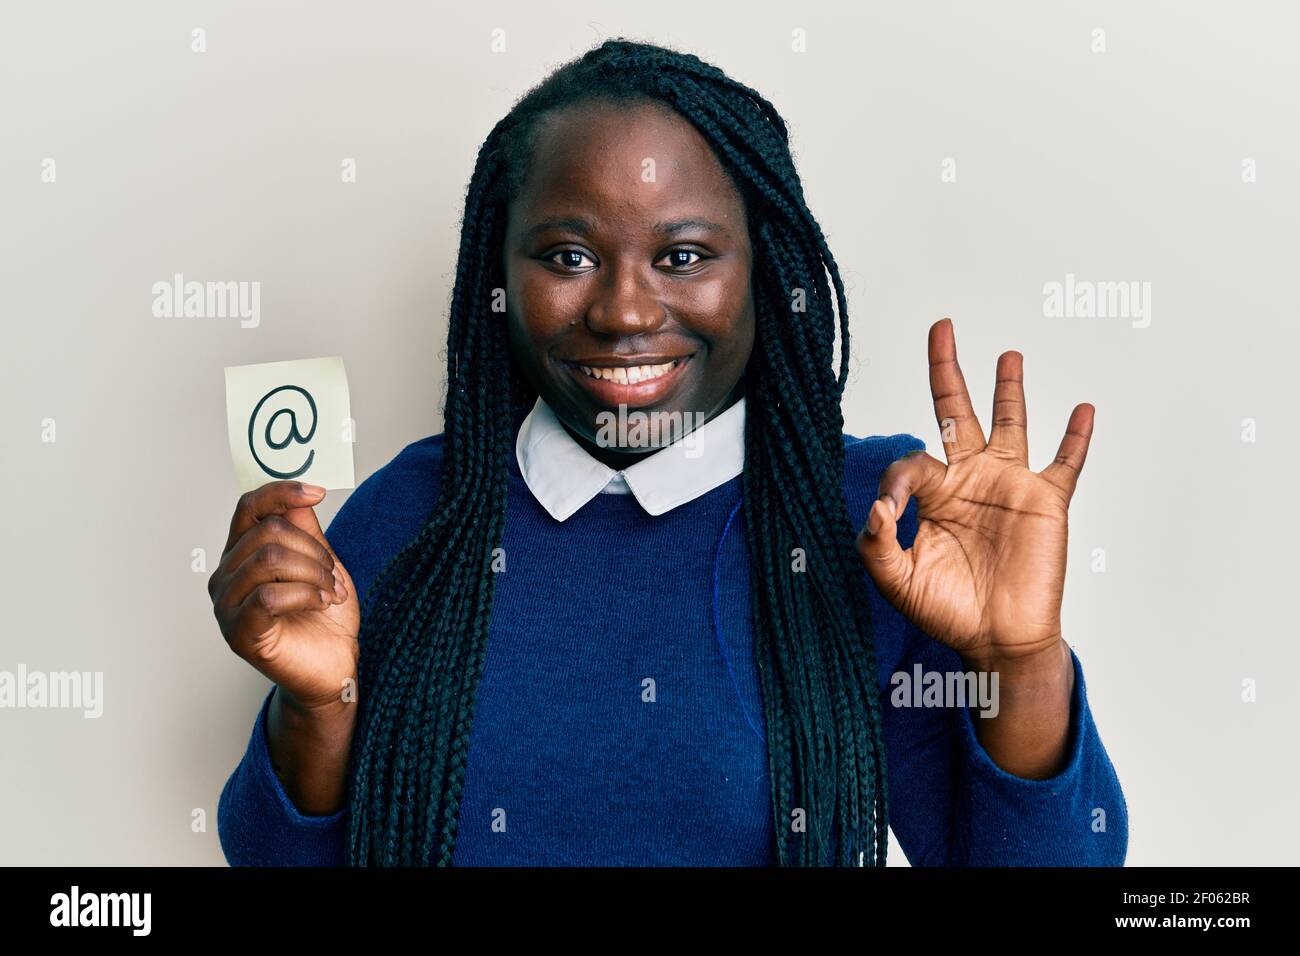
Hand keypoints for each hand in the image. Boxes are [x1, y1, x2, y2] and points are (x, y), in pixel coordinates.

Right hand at [208, 480, 360, 714]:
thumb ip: (306, 530)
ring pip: (269, 559)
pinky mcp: (237, 632)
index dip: (281, 492)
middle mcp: (226, 575)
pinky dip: (305, 594)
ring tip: (331, 592)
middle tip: (334, 575)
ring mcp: (226, 605)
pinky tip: (321, 604)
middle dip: (314, 550)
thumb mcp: (322, 563)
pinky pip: (269, 595)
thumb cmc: (324, 618)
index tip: (318, 492)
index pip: (249, 507)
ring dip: (314, 572)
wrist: (332, 667)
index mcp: (242, 553)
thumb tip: (300, 496)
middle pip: (267, 532)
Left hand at [856, 318, 1091, 672]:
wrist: (996, 638)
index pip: (911, 462)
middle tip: (942, 328)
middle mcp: (970, 480)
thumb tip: (877, 506)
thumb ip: (875, 543)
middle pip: (955, 412)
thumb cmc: (947, 609)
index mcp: (933, 494)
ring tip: (1008, 354)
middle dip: (946, 370)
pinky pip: (1066, 462)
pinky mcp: (1046, 501)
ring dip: (1008, 388)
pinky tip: (1083, 409)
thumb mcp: (895, 579)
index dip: (895, 481)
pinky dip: (1076, 437)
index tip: (888, 510)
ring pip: (1010, 423)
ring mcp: (1010, 486)